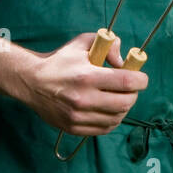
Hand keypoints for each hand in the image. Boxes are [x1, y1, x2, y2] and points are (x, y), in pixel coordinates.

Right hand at [19, 31, 147, 134]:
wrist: (31, 82)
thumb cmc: (59, 61)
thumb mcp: (81, 44)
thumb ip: (107, 44)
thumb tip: (123, 61)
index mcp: (86, 76)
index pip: (126, 82)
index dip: (140, 80)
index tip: (141, 78)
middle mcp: (83, 98)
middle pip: (124, 103)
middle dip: (133, 95)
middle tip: (131, 89)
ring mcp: (78, 116)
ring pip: (116, 118)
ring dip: (123, 108)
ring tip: (119, 99)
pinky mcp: (73, 127)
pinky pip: (104, 129)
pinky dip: (112, 120)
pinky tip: (109, 110)